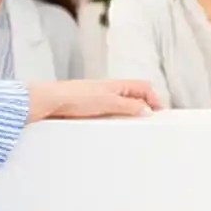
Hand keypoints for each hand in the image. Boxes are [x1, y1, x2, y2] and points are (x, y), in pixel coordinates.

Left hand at [26, 79, 160, 123]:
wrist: (52, 101)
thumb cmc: (77, 96)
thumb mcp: (109, 102)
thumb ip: (129, 106)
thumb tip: (145, 109)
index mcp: (118, 84)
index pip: (144, 87)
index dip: (154, 98)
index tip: (158, 112)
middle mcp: (111, 89)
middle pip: (135, 95)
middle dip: (143, 105)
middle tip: (148, 119)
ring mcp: (101, 97)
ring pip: (123, 104)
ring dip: (129, 113)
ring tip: (132, 124)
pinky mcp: (91, 107)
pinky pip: (110, 111)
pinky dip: (116, 117)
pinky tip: (113, 125)